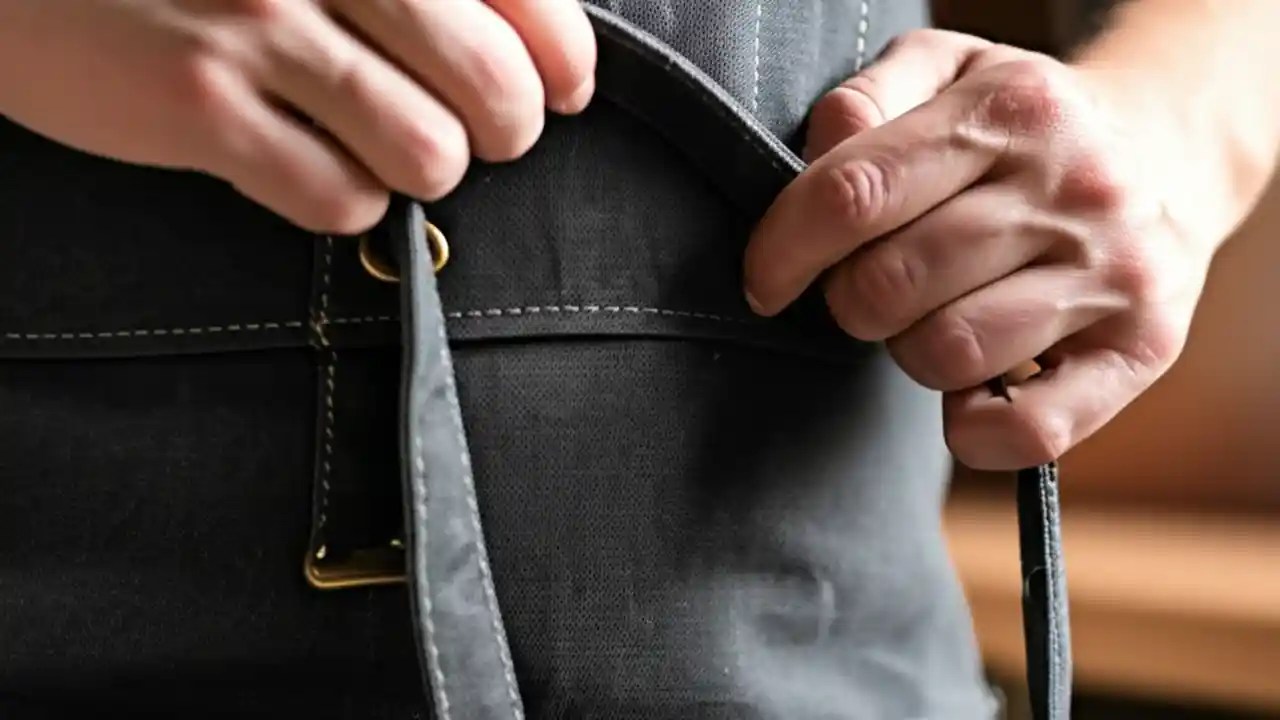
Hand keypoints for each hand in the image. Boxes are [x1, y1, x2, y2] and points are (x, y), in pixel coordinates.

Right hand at [0, 0, 595, 232]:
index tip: (564, 90)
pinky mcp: (198, 103)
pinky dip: (345, 199)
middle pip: (496, 88)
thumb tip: (539, 38)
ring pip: (430, 152)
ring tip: (386, 144)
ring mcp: (257, 25)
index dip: (565, 62)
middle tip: (477, 128)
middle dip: (506, 129)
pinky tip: (315, 163)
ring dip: (425, 167)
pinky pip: (337, 196)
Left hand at [744, 31, 1214, 469]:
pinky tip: (975, 383)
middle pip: (888, 285)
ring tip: (935, 316)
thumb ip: (868, 98)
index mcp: (1011, 110)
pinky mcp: (1144, 349)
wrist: (1171, 156)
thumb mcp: (950, 71)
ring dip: (909, 350)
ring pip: (946, 353)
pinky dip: (974, 425)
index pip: (853, 194)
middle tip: (873, 284)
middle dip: (849, 298)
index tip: (765, 277)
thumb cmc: (1026, 126)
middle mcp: (1073, 190)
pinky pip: (1029, 432)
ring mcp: (1115, 273)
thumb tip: (817, 156)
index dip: (783, 248)